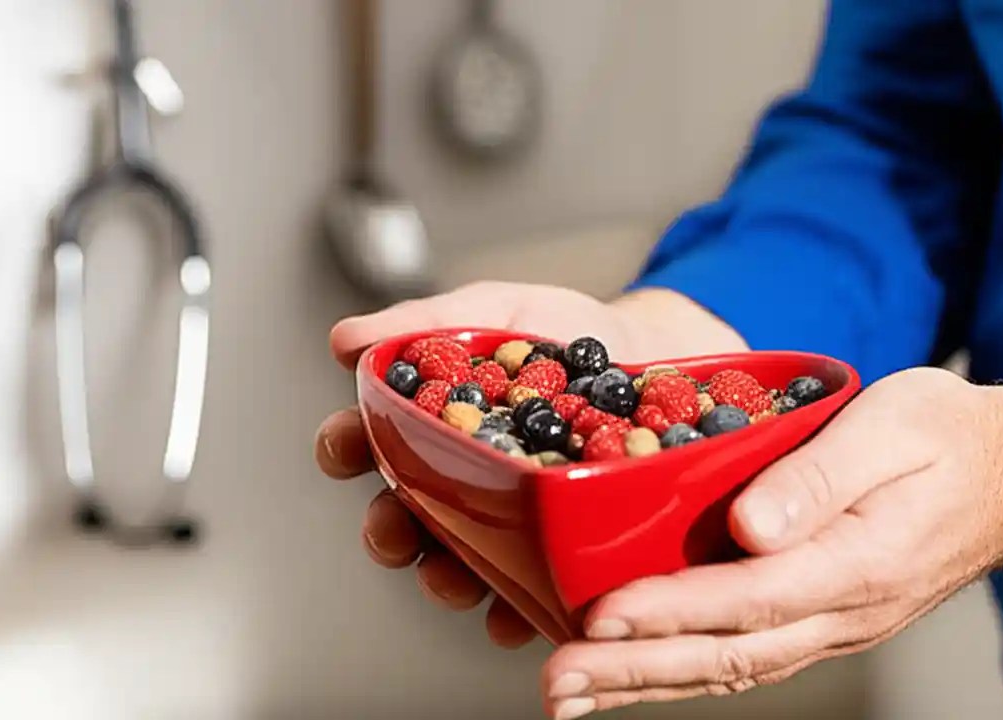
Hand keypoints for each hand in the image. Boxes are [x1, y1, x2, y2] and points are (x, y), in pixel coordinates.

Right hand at [314, 281, 746, 647]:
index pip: (367, 442)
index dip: (344, 446)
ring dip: (443, 578)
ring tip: (451, 578)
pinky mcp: (557, 554)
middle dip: (387, 530)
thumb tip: (344, 339)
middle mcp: (456, 483)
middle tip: (390, 529)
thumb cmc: (566, 332)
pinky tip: (516, 614)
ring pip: (456, 565)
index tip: (341, 446)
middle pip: (401, 517)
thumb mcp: (498, 310)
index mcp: (428, 426)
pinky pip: (529, 597)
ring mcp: (505, 523)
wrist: (662, 354)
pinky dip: (517, 613)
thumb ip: (425, 323)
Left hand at [543, 367, 1002, 718]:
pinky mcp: (820, 620)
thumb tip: (748, 526)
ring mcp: (832, 625)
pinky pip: (743, 659)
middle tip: (557, 683)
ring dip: (645, 686)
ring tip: (570, 695)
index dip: (671, 611)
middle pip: (725, 654)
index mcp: (858, 561)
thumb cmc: (946, 436)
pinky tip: (631, 678)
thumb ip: (819, 476)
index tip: (600, 618)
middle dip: (634, 670)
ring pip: (728, 670)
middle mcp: (841, 610)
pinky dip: (680, 674)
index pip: (750, 597)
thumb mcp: (894, 426)